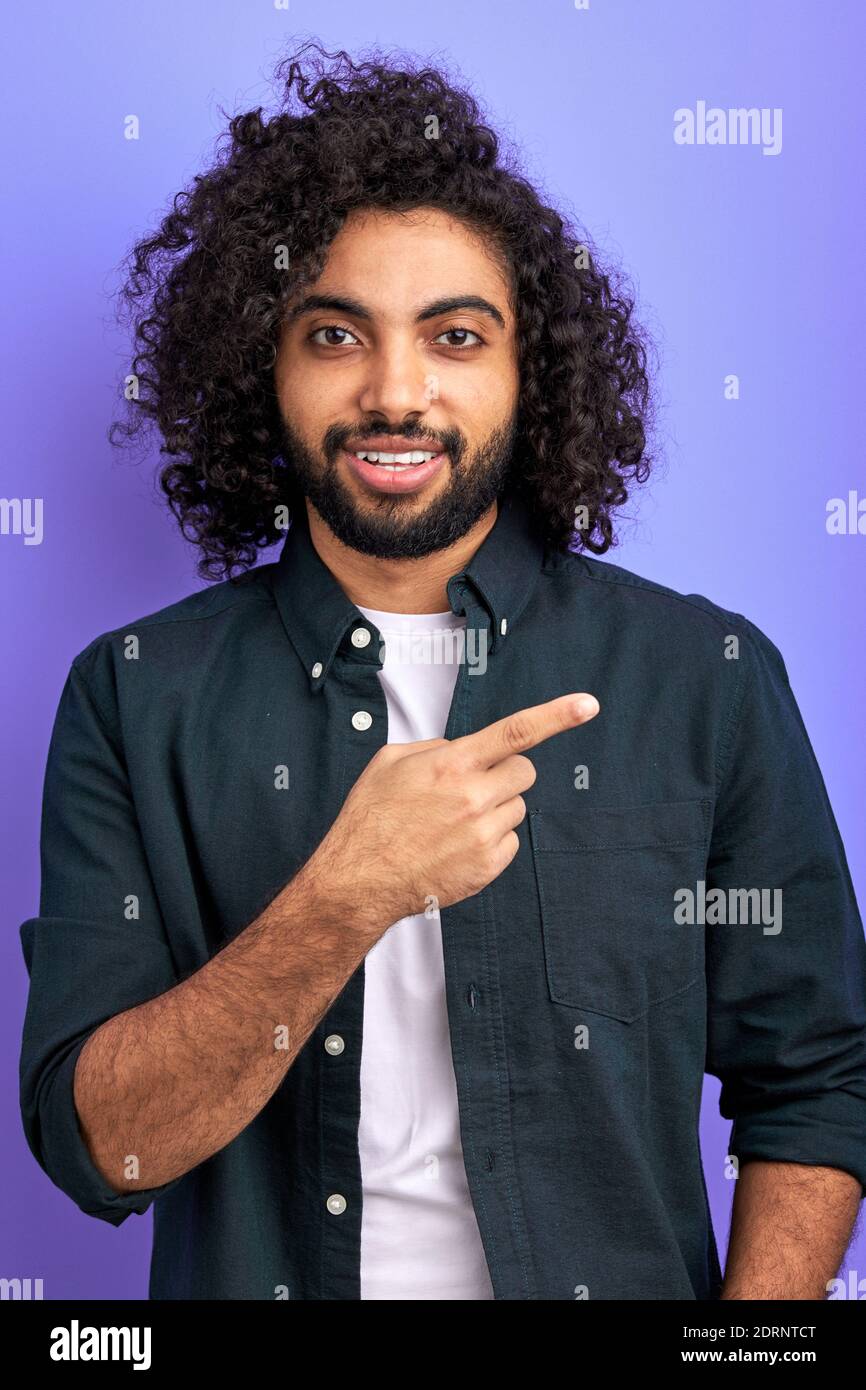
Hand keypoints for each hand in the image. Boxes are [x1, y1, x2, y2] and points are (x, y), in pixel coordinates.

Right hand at [306, 693, 599, 927]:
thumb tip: (461, 749)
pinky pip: (510, 842)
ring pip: (517, 807)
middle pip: (524, 771)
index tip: (587, 705)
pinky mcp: (488, 866)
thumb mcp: (390, 762)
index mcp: (452, 764)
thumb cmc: (371, 818)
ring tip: (453, 823)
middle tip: (473, 787)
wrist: (360, 880)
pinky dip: (491, 841)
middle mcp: (474, 797)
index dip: (556, 715)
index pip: (515, 731)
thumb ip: (434, 747)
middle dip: (506, 774)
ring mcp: (484, 834)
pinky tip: (457, 846)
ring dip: (495, 809)